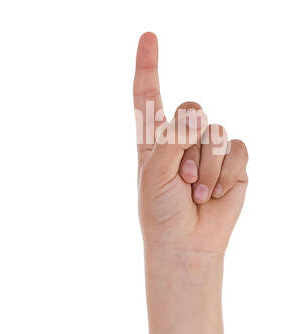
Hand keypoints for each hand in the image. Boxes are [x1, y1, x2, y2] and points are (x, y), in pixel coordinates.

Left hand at [134, 31, 248, 261]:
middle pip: (192, 109)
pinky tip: (215, 195)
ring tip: (195, 194)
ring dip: (205, 169)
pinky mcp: (233, 163)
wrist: (185, 245)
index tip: (148, 37)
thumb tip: (197, 116)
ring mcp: (209, 149)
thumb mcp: (153, 176)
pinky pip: (237, 150)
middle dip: (187, 145)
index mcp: (154, 140)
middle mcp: (182, 138)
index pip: (149, 96)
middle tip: (180, 181)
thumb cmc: (161, 214)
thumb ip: (170, 140)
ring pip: (215, 133)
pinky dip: (225, 175)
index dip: (149, 67)